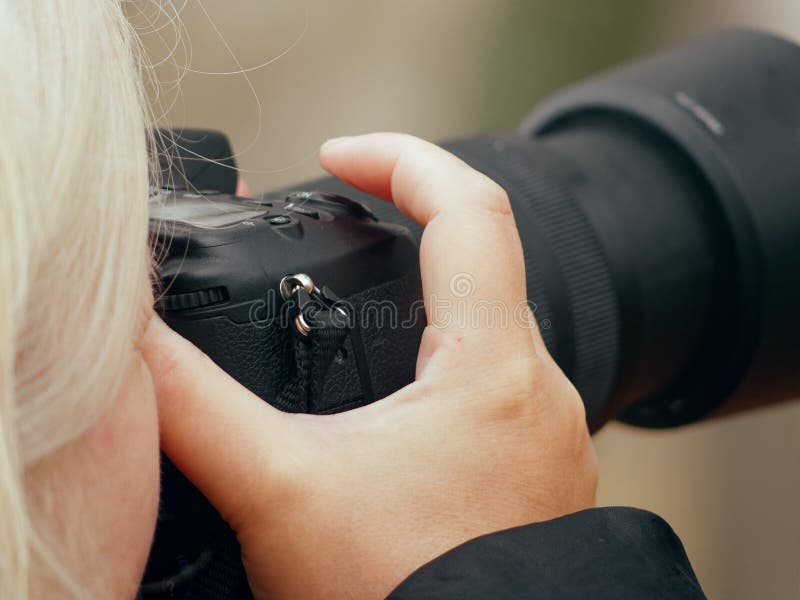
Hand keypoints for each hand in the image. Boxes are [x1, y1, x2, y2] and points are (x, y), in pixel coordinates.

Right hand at [141, 133, 597, 598]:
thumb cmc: (405, 599)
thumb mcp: (279, 493)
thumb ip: (195, 409)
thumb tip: (136, 344)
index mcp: (492, 367)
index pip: (470, 208)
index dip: (399, 157)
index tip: (336, 156)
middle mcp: (536, 390)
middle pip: (482, 258)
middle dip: (408, 221)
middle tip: (344, 208)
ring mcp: (546, 433)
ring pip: (490, 324)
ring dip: (427, 296)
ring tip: (362, 294)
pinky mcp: (538, 470)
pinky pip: (496, 380)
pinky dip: (444, 359)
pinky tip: (398, 391)